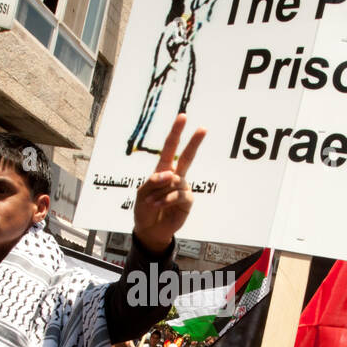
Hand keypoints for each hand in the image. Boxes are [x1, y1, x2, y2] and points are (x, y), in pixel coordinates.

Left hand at [133, 114, 203, 253]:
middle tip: (203, 128)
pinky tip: (158, 205)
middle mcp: (176, 176)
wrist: (149, 229)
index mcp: (163, 169)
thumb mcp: (143, 192)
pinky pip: (179, 195)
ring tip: (151, 202)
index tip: (183, 117)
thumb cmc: (145, 208)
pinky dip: (166, 200)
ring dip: (160, 192)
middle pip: (188, 156)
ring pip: (176, 181)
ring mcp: (182, 188)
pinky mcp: (187, 202)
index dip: (176, 132)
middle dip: (194, 142)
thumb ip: (154, 181)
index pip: (171, 147)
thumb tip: (171, 174)